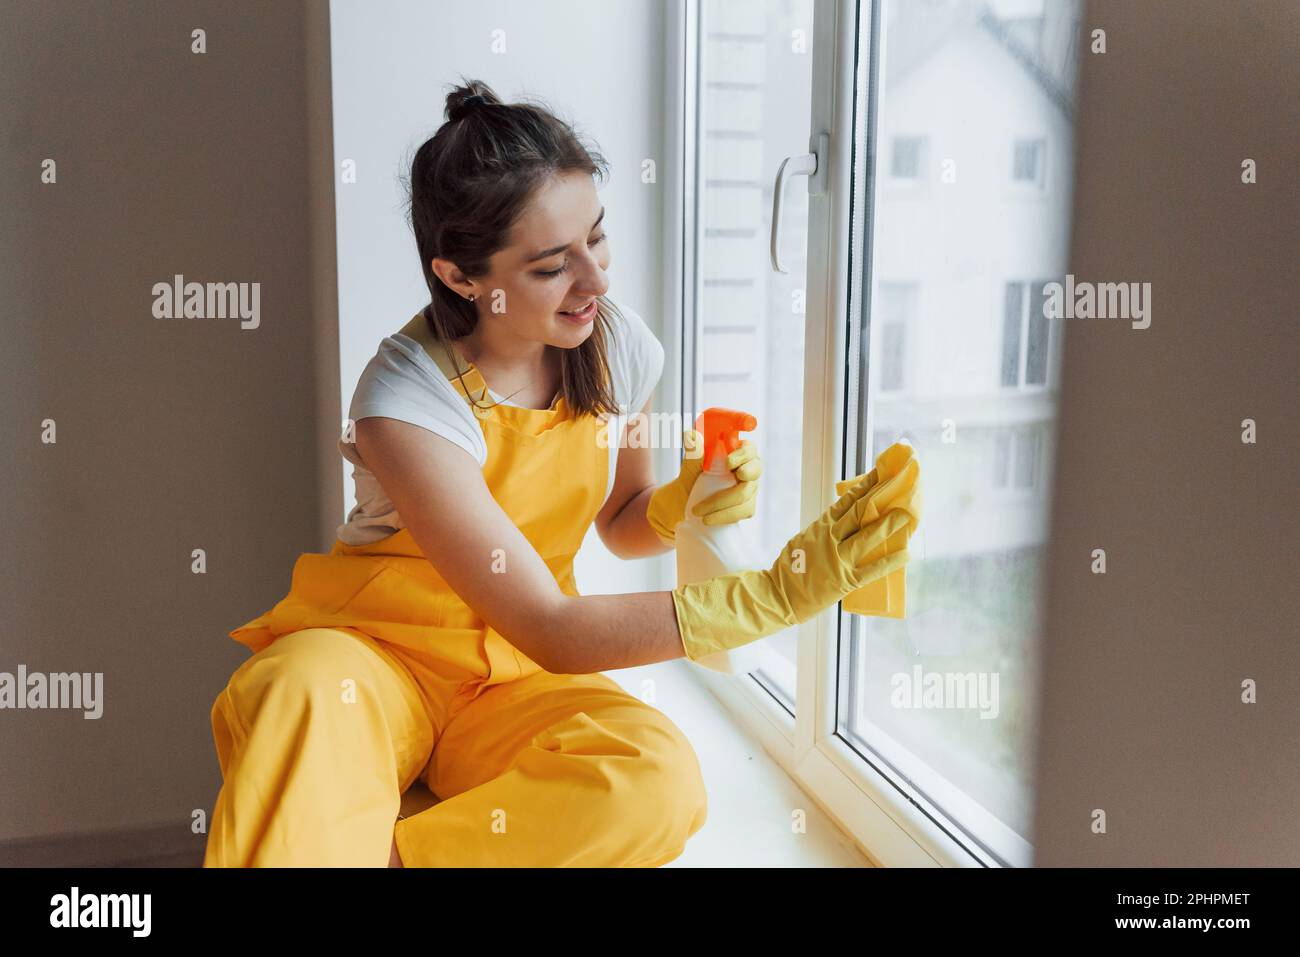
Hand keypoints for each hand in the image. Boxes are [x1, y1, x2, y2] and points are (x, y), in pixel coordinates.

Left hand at [647, 428, 761, 543]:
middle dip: (745, 473)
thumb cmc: (693, 475)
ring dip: (721, 503)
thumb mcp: (690, 462)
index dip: (744, 453)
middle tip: (731, 477)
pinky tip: (708, 519)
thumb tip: (693, 436)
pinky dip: (724, 516)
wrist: (687, 500)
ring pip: (745, 495)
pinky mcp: (747, 506)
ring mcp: (751, 487)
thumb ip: (694, 450)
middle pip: (756, 469)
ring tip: (698, 510)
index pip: (749, 448)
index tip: (728, 461)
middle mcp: (748, 467)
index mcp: (737, 451)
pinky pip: (743, 511)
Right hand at [764, 474, 911, 625]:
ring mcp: (837, 559)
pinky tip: (905, 554)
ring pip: (866, 538)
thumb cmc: (791, 567)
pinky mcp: (845, 581)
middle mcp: (830, 538)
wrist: (778, 594)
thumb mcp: (806, 538)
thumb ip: (826, 529)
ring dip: (888, 526)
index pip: (847, 501)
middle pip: (859, 514)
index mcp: (821, 526)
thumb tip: (848, 518)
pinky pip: (871, 569)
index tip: (882, 473)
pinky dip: (889, 561)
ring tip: (907, 516)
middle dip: (881, 500)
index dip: (866, 486)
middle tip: (901, 487)